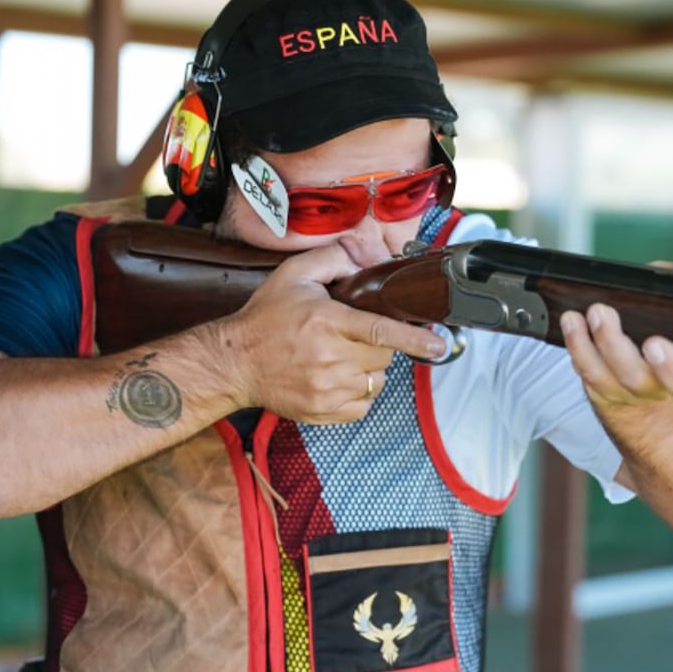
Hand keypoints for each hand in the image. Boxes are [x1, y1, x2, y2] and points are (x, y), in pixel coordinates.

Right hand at [208, 243, 446, 423]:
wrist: (234, 362)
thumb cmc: (265, 318)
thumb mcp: (294, 275)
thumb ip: (334, 260)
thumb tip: (369, 263)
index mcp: (326, 322)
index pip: (381, 332)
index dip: (415, 339)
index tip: (438, 344)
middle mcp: (329, 358)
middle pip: (384, 357)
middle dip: (380, 345)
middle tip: (356, 336)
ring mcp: (326, 389)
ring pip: (377, 381)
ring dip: (369, 368)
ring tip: (343, 356)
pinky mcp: (322, 411)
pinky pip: (363, 405)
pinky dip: (360, 392)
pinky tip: (340, 377)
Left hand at [559, 261, 672, 409]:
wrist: (657, 368)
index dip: (671, 369)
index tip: (653, 343)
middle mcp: (658, 393)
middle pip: (636, 379)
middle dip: (614, 346)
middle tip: (601, 312)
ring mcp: (626, 395)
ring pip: (601, 378)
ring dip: (584, 345)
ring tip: (574, 317)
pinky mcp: (601, 391)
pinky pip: (585, 373)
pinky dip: (576, 347)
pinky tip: (571, 324)